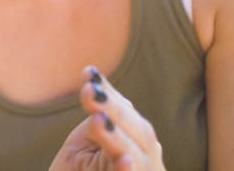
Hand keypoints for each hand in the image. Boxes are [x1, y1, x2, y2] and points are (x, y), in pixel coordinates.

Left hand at [49, 66, 165, 170]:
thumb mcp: (84, 147)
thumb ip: (98, 123)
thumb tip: (94, 87)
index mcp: (138, 142)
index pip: (127, 113)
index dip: (110, 93)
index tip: (87, 73)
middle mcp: (149, 160)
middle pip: (139, 131)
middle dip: (114, 110)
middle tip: (89, 92)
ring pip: (140, 157)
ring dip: (118, 138)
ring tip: (99, 119)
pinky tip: (123, 160)